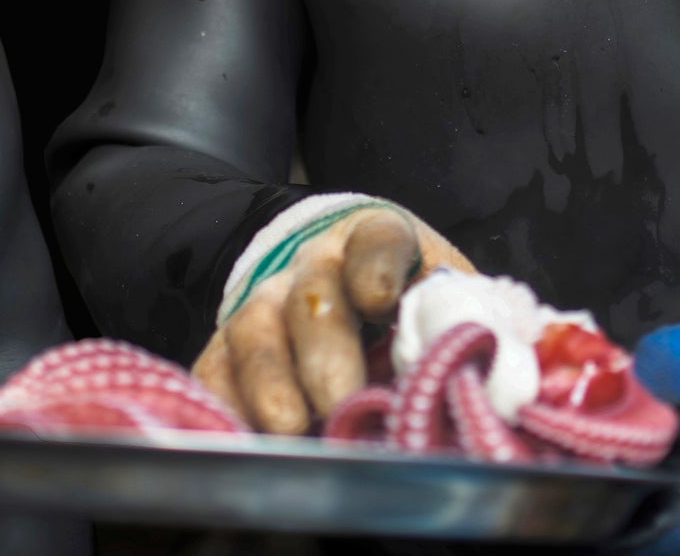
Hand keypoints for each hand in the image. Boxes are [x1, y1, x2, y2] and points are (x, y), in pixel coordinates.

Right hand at [191, 204, 472, 432]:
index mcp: (377, 239)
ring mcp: (266, 302)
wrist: (351, 282)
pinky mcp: (228, 347)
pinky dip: (226, 407)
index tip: (381, 300)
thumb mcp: (443, 292)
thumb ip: (452, 322)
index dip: (375, 268)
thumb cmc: (411, 294)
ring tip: (292, 430)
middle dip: (325, 357)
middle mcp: (315, 265)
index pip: (376, 241)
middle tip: (340, 403)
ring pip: (256, 334)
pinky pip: (215, 373)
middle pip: (313, 301)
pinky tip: (245, 440)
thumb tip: (464, 375)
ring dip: (271, 385)